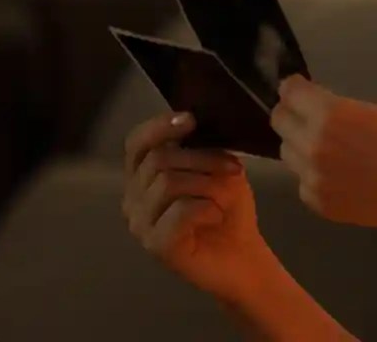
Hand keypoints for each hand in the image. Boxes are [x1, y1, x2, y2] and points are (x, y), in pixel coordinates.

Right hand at [122, 113, 274, 299]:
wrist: (243, 256)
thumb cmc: (228, 211)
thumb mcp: (219, 170)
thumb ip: (201, 148)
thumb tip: (193, 123)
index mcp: (144, 177)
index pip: (136, 143)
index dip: (159, 127)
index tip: (191, 120)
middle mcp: (133, 199)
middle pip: (159, 159)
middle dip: (204, 160)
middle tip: (233, 172)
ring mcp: (140, 224)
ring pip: (169, 183)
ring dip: (210, 186)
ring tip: (225, 200)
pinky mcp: (155, 245)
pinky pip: (180, 211)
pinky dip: (207, 208)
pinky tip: (216, 217)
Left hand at [270, 75, 376, 238]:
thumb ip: (352, 111)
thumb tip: (335, 116)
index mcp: (331, 115)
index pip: (290, 93)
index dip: (296, 87)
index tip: (302, 88)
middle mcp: (312, 147)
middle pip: (279, 122)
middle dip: (293, 113)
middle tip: (311, 114)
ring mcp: (314, 180)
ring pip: (288, 153)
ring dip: (301, 144)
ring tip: (330, 147)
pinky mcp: (321, 206)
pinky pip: (304, 182)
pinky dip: (315, 175)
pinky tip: (342, 174)